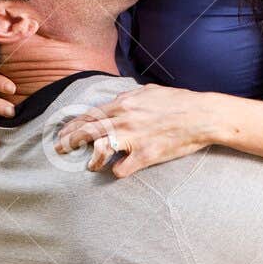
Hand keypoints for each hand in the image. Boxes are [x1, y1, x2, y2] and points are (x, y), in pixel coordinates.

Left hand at [55, 85, 220, 177]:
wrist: (202, 115)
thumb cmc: (179, 101)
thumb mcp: (150, 91)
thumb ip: (129, 96)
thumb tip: (117, 100)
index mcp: (124, 103)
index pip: (89, 115)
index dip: (72, 125)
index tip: (63, 132)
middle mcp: (124, 120)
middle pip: (86, 132)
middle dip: (68, 142)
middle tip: (60, 150)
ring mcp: (134, 138)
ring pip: (98, 151)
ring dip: (91, 161)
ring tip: (91, 166)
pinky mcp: (146, 156)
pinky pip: (121, 169)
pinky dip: (118, 172)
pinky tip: (119, 171)